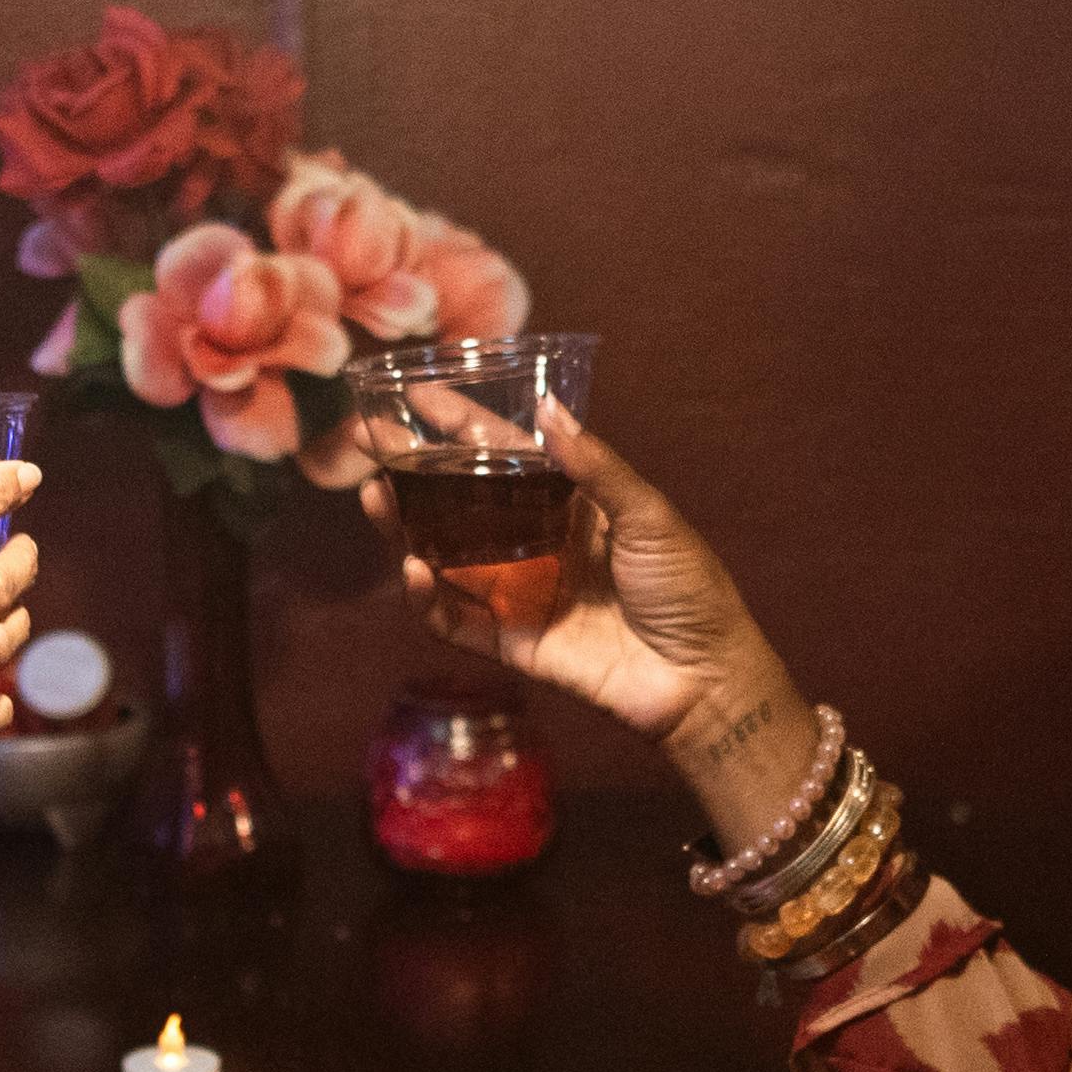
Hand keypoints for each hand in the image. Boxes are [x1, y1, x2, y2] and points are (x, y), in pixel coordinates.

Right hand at [355, 401, 819, 833]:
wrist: (701, 677)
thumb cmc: (688, 588)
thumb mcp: (648, 515)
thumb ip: (594, 466)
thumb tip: (547, 408)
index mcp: (570, 504)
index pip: (502, 454)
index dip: (460, 424)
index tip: (417, 394)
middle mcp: (535, 543)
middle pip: (459, 502)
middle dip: (412, 474)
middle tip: (370, 445)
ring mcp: (519, 593)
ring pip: (444, 556)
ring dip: (404, 528)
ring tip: (375, 499)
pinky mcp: (511, 643)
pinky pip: (455, 621)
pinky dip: (427, 598)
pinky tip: (412, 569)